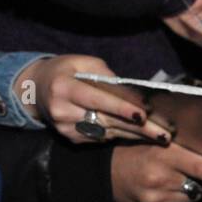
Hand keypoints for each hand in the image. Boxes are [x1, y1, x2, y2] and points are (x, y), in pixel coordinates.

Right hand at [14, 55, 165, 143]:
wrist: (36, 91)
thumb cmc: (66, 71)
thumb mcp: (82, 63)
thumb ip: (106, 75)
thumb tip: (130, 91)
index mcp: (63, 88)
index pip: (96, 99)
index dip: (120, 108)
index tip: (142, 115)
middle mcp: (62, 111)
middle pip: (107, 121)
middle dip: (139, 128)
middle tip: (165, 134)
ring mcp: (66, 128)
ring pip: (108, 133)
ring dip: (137, 136)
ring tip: (162, 137)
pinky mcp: (72, 138)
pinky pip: (103, 138)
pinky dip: (124, 136)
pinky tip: (143, 136)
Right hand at [111, 141, 201, 201]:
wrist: (106, 173)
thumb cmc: (136, 151)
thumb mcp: (160, 141)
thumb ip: (188, 147)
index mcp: (163, 154)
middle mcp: (159, 178)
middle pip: (201, 184)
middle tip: (188, 169)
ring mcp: (156, 199)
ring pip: (193, 197)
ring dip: (190, 188)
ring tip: (170, 177)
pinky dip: (177, 198)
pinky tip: (162, 189)